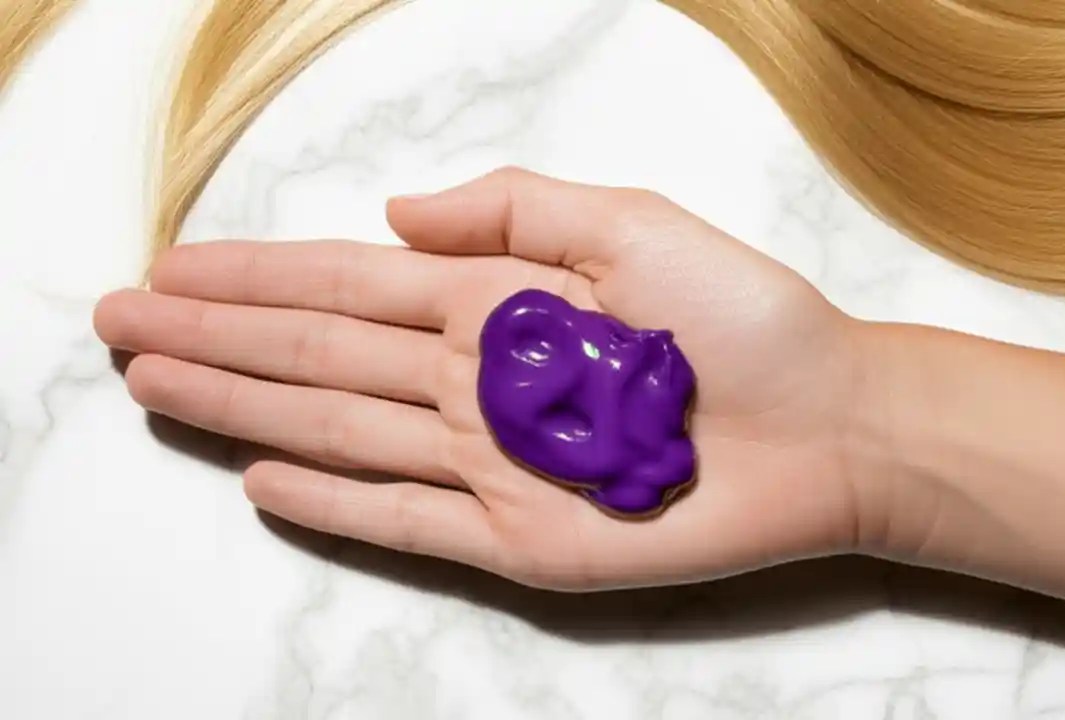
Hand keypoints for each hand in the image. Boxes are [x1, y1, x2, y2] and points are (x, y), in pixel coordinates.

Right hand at [94, 168, 884, 590]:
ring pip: (339, 429)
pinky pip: (406, 522)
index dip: (258, 275)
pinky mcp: (518, 541)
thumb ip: (515, 210)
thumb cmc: (745, 320)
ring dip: (243, 406)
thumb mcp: (633, 224)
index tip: (175, 267)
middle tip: (120, 322)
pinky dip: (334, 502)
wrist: (827, 426)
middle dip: (216, 336)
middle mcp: (474, 380)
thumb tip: (395, 212)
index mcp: (497, 300)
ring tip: (157, 382)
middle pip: (318, 355)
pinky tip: (262, 477)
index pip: (347, 284)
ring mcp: (489, 464)